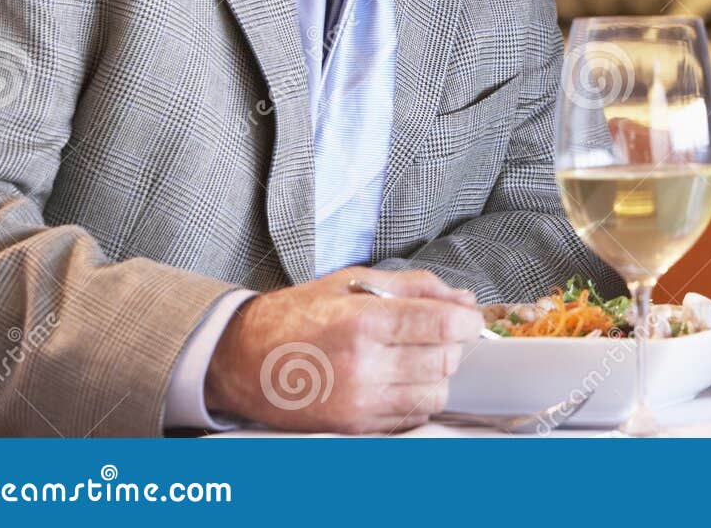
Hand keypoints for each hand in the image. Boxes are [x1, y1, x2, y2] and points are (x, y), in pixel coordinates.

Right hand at [205, 267, 482, 432]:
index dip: (467, 321)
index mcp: (363, 321)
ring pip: (434, 394)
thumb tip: (463, 300)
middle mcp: (363, 366)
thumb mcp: (353, 282)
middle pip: (444, 361)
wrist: (242, 359)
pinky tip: (398, 380)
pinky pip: (411, 418)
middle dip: (452, 345)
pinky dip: (416, 399)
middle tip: (438, 333)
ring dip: (437, 375)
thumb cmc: (297, 315)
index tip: (469, 319)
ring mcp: (358, 402)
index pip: (442, 325)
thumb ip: (415, 287)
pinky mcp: (353, 427)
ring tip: (416, 357)